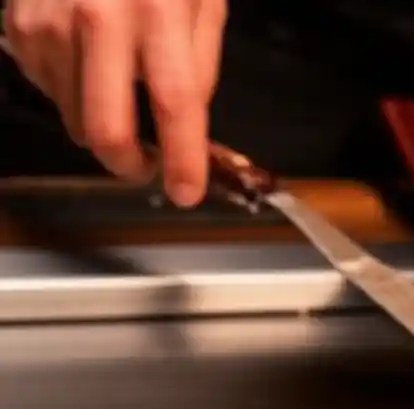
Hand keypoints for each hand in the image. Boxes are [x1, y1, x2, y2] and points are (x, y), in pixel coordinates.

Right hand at [4, 0, 227, 206]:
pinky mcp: (18, 26)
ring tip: (123, 94)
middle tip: (150, 165)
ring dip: (103, 124)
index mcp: (155, 12)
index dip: (184, 159)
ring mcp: (48, 24)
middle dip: (129, 164)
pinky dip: (75, 91)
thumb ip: (199, 64)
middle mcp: (96, 20)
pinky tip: (91, 61)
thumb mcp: (201, 1)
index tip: (188, 192)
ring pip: (74, 117)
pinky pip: (50, 88)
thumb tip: (191, 124)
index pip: (175, 105)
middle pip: (104, 129)